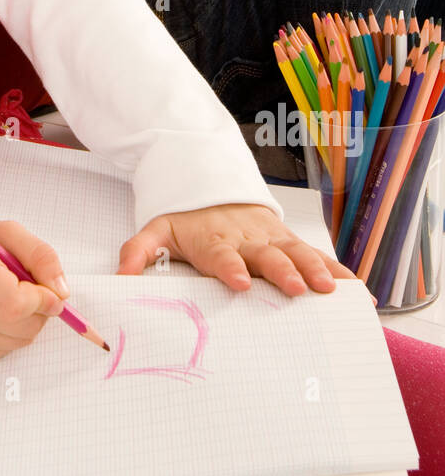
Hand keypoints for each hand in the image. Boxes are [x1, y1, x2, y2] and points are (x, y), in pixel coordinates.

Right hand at [0, 219, 67, 367]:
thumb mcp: (5, 235)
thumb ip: (40, 255)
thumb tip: (62, 292)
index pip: (16, 303)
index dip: (42, 299)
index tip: (48, 290)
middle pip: (25, 325)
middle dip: (38, 308)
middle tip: (22, 288)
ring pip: (21, 340)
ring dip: (26, 321)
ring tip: (2, 299)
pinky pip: (7, 351)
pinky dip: (9, 334)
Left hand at [117, 202, 363, 297]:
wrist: (211, 186)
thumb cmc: (185, 220)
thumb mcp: (156, 230)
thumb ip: (136, 253)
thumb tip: (119, 278)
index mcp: (212, 239)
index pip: (220, 254)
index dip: (229, 267)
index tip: (239, 282)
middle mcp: (245, 238)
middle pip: (264, 254)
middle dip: (280, 271)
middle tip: (293, 288)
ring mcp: (270, 238)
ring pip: (295, 252)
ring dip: (313, 269)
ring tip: (329, 289)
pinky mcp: (288, 240)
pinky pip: (314, 254)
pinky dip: (335, 269)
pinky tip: (355, 288)